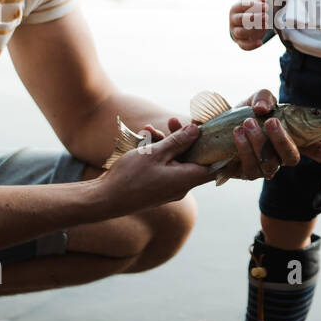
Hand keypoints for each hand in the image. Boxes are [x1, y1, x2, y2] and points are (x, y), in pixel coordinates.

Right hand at [96, 120, 214, 213]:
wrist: (105, 199)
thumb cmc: (130, 177)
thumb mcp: (156, 153)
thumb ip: (178, 141)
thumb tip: (197, 130)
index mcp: (187, 179)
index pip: (215, 163)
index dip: (215, 145)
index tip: (209, 129)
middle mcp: (182, 185)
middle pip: (192, 157)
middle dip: (182, 137)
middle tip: (173, 121)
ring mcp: (170, 187)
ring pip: (175, 160)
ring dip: (165, 143)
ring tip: (148, 130)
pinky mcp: (158, 186)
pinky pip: (164, 166)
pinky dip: (157, 153)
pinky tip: (142, 140)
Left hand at [216, 88, 320, 179]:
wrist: (217, 127)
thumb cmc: (245, 113)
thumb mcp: (257, 99)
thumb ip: (264, 97)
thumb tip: (263, 110)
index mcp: (293, 138)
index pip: (315, 148)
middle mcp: (282, 155)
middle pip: (292, 157)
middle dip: (283, 139)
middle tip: (271, 121)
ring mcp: (266, 166)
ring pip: (270, 162)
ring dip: (260, 141)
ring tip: (248, 123)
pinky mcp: (248, 173)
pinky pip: (250, 166)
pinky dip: (244, 147)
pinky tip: (237, 133)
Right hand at [229, 0, 268, 49]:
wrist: (248, 22)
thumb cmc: (253, 10)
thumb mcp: (255, 4)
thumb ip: (259, 1)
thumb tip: (262, 0)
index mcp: (235, 9)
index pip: (242, 6)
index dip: (254, 5)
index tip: (266, 6)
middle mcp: (233, 20)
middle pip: (240, 19)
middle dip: (254, 18)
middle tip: (266, 16)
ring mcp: (235, 32)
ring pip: (241, 32)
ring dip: (254, 30)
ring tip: (266, 26)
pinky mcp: (240, 41)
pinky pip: (243, 45)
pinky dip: (252, 45)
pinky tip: (260, 42)